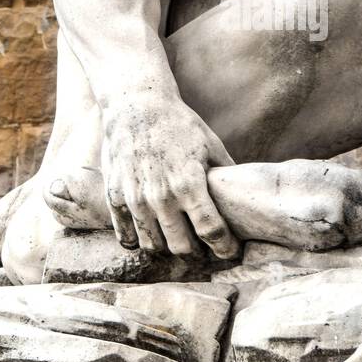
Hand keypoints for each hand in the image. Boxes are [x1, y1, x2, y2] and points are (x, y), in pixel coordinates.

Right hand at [100, 96, 239, 258]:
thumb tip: (247, 199)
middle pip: (182, 247)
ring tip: (176, 242)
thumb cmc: (178, 125)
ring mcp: (135, 199)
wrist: (135, 107)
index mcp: (190, 185)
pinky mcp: (114, 196)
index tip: (230, 250)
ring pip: (153, 245)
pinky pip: (126, 236)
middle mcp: (161, 197)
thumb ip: (227, 177)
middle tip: (203, 250)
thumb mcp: (212, 146)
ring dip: (167, 249)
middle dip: (197, 254)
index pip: (212, 232)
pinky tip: (149, 236)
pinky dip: (138, 242)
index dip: (225, 248)